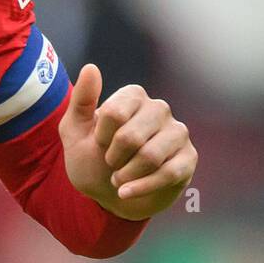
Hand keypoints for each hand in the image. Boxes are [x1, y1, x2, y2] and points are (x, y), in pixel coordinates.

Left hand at [59, 64, 197, 219]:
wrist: (108, 194)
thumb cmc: (91, 158)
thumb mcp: (74, 132)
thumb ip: (81, 101)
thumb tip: (91, 67)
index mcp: (133, 96)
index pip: (113, 114)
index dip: (100, 137)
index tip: (98, 143)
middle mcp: (159, 109)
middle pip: (131, 137)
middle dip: (112, 158)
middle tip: (110, 163)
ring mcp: (177, 132)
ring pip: (150, 156)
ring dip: (126, 175)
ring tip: (118, 178)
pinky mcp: (188, 158)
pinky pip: (168, 173)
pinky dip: (140, 188)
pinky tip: (126, 192)